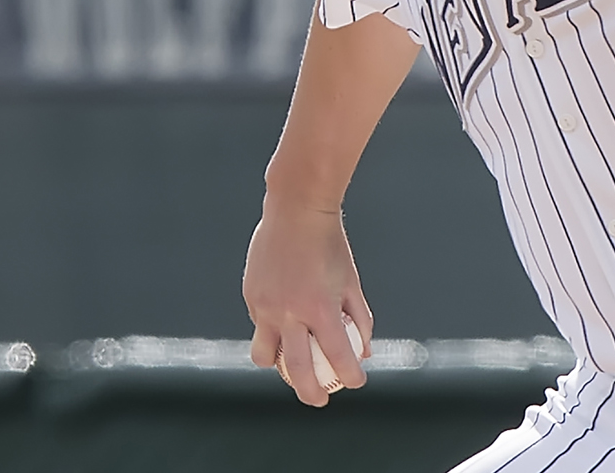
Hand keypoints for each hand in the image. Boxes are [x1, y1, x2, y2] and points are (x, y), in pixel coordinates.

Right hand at [242, 197, 372, 405]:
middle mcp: (290, 312)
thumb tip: (363, 353)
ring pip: (265, 355)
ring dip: (280, 367)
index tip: (356, 383)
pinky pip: (260, 327)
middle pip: (297, 369)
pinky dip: (274, 332)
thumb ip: (359, 319)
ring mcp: (265, 307)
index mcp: (320, 308)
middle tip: (320, 401)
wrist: (296, 213)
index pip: (338, 355)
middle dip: (310, 391)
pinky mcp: (251, 298)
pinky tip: (285, 323)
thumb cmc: (331, 248)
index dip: (349, 375)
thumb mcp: (351, 283)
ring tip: (293, 368)